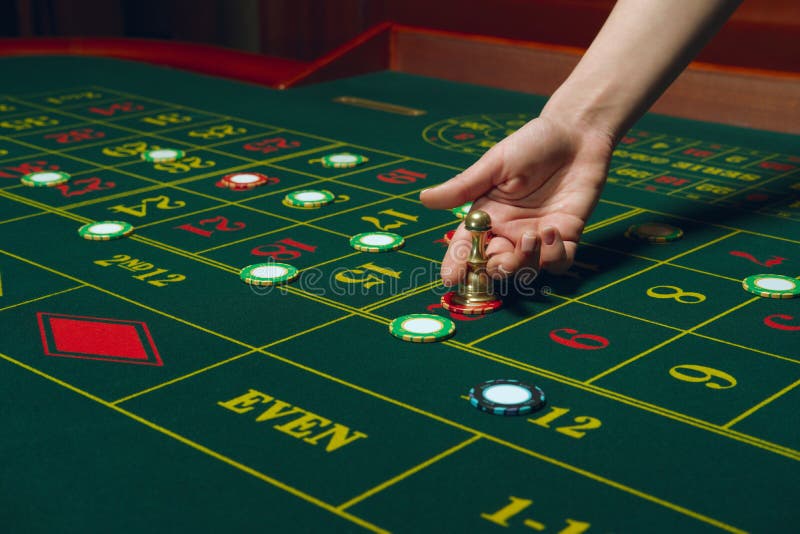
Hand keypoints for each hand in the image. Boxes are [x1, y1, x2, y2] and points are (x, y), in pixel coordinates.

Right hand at [420, 113, 613, 285]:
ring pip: (526, 270)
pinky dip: (554, 257)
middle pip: (495, 267)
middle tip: (498, 256)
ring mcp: (537, 237)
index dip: (457, 264)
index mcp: (487, 215)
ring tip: (532, 235)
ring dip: (525, 262)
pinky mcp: (566, 237)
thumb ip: (463, 186)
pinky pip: (558, 263)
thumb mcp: (495, 164)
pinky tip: (552, 231)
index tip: (451, 278)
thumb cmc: (532, 143)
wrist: (576, 133)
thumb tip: (424, 199)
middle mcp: (509, 231)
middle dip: (494, 269)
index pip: (467, 247)